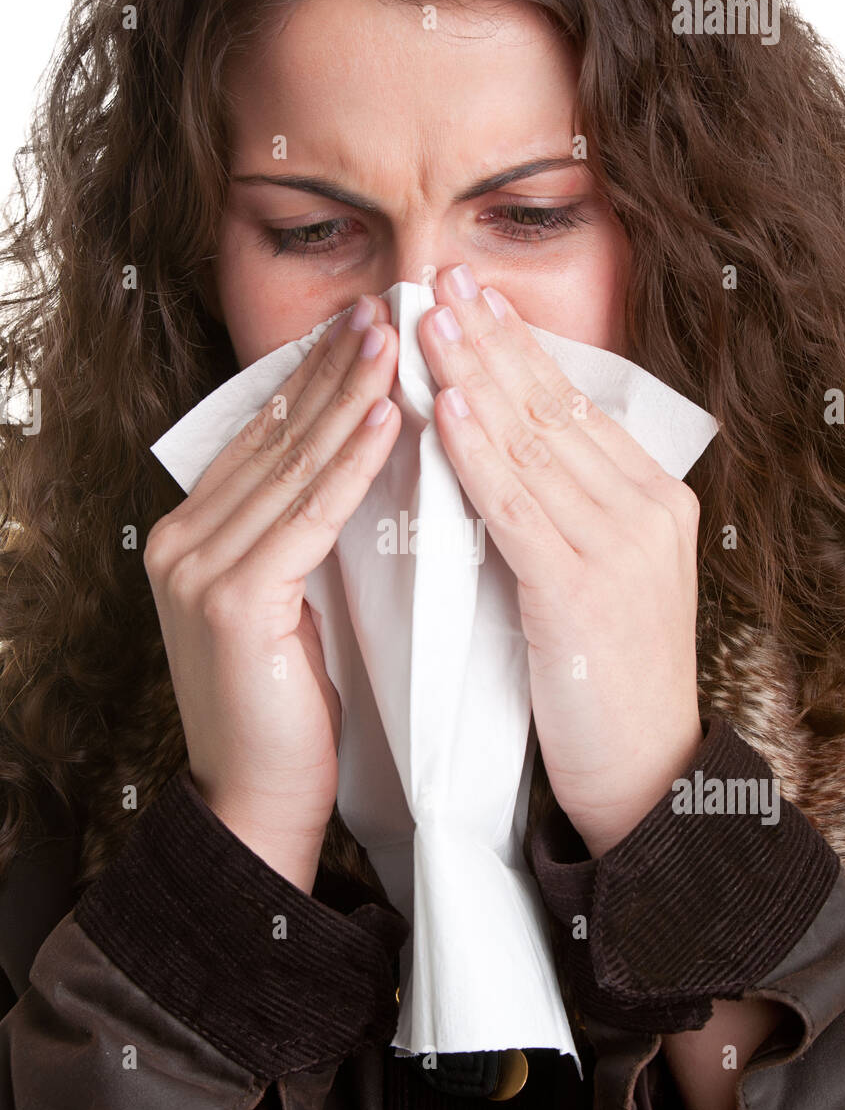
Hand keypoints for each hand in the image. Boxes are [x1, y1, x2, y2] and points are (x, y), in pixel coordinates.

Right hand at [144, 294, 400, 882]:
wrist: (257, 802)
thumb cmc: (290, 709)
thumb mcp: (292, 602)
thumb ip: (301, 535)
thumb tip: (354, 460)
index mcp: (194, 535)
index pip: (264, 440)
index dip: (313, 379)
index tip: (364, 327)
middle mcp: (184, 540)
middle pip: (275, 438)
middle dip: (334, 368)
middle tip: (386, 308)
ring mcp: (198, 568)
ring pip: (292, 466)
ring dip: (349, 396)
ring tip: (396, 339)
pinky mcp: (232, 601)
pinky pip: (308, 517)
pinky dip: (351, 463)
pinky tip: (388, 416)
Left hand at [416, 263, 704, 858]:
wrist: (644, 777)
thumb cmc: (605, 682)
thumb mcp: (596, 580)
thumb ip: (561, 514)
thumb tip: (497, 452)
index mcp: (652, 500)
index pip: (574, 406)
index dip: (519, 348)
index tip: (470, 298)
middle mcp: (645, 509)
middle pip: (554, 407)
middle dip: (492, 339)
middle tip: (441, 279)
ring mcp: (619, 546)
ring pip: (533, 442)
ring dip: (475, 375)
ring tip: (429, 321)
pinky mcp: (582, 589)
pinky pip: (517, 505)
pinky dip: (478, 452)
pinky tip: (447, 408)